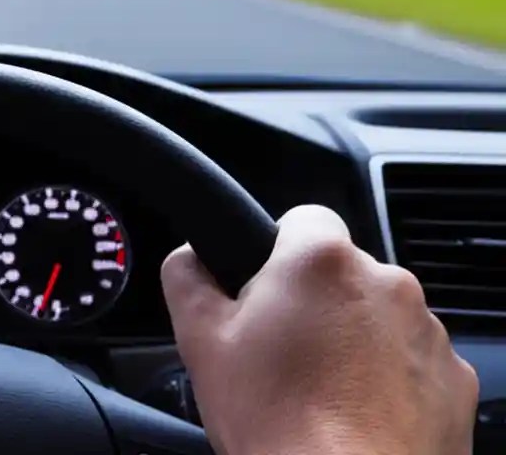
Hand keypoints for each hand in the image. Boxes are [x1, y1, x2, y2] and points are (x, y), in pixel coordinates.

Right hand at [162, 205, 477, 454]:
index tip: (263, 295)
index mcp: (320, 261)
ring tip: (320, 391)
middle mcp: (385, 282)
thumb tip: (190, 257)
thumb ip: (187, 276)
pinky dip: (388, 379)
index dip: (275, 254)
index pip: (301, 218)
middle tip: (281, 352)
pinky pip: (412, 361)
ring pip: (378, 317)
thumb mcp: (199, 340)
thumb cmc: (275, 420)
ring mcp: (426, 331)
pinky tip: (356, 412)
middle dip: (315, 302)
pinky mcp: (452, 378)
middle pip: (341, 272)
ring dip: (353, 340)